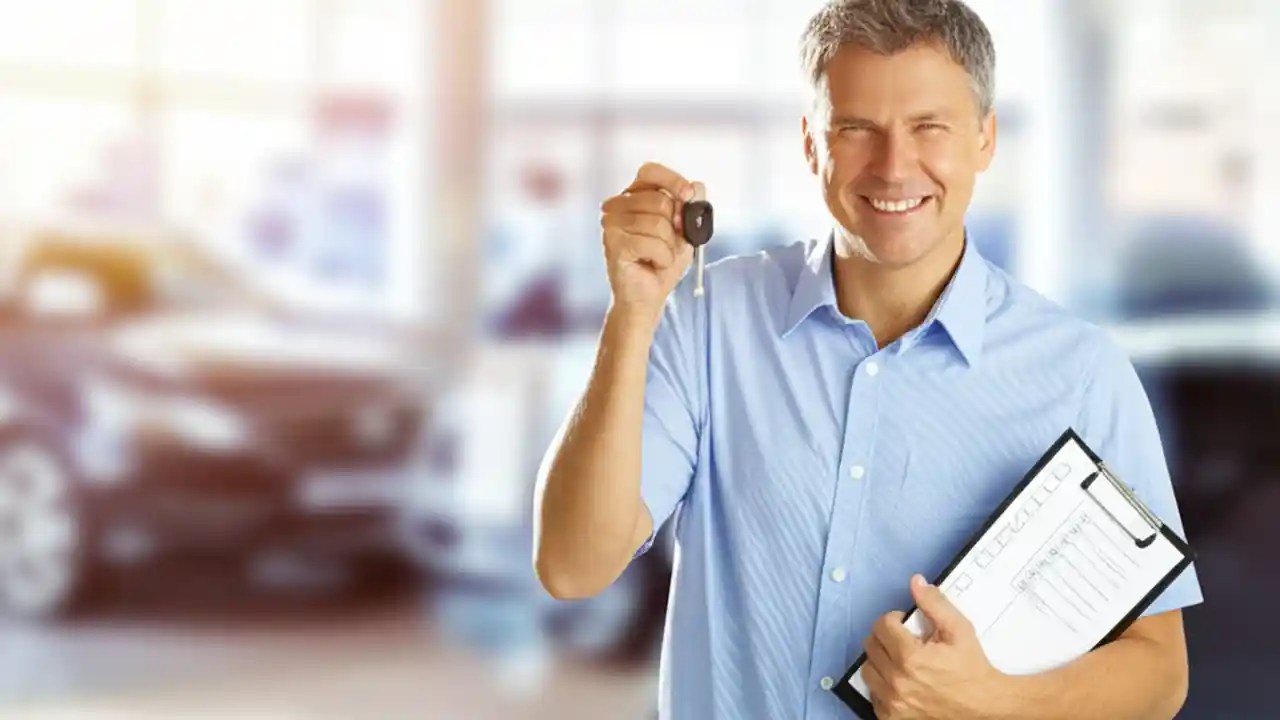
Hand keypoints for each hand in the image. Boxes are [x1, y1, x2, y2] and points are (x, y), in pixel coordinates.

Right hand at [600, 162, 704, 327]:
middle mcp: (618, 206)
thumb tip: (697, 186)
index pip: (649, 172)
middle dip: (674, 227)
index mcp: (634, 196)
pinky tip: (653, 265)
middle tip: (670, 244)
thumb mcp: (685, 232)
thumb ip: (691, 208)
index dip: (671, 180)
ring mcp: (611, 224)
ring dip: (668, 246)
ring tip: (659, 257)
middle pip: (659, 201)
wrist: (649, 296)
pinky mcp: (612, 243)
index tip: (688, 195)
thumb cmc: (662, 262)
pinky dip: (662, 257)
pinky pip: (650, 243)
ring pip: (657, 223)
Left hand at [861, 574, 1006, 718]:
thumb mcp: (959, 630)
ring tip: (898, 659)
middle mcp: (897, 681)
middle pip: (870, 645)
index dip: (893, 619)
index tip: (904, 624)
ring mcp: (893, 703)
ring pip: (867, 670)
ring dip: (879, 660)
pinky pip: (873, 694)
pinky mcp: (892, 718)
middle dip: (884, 636)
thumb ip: (935, 604)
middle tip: (901, 639)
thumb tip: (915, 582)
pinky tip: (898, 680)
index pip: (882, 625)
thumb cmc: (972, 668)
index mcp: (910, 657)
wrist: (985, 707)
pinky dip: (881, 685)